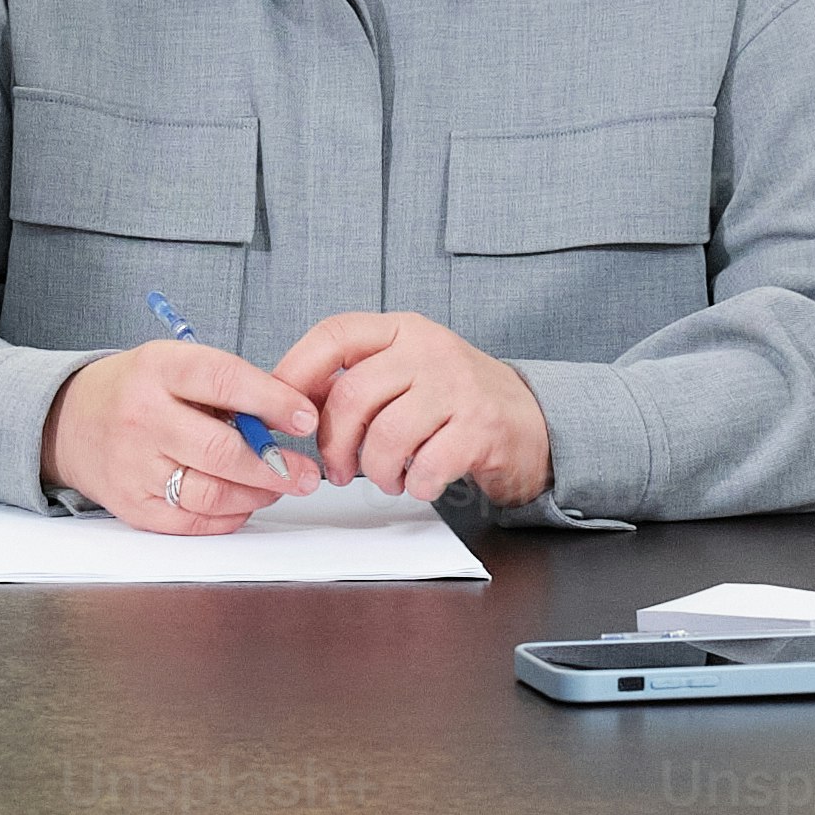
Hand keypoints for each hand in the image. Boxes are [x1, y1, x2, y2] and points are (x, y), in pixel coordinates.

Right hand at [42, 335, 325, 532]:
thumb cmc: (135, 391)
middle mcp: (142, 417)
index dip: (274, 401)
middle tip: (305, 473)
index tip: (306, 418)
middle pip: (223, 451)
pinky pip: (194, 521)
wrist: (68, 422)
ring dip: (257, 494)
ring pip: (212, 493)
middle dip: (276, 466)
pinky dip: (229, 516)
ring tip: (277, 486)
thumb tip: (290, 417)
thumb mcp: (174, 365)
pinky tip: (243, 502)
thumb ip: (228, 388)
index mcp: (158, 369)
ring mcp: (133, 466)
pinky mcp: (132, 506)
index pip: (225, 381)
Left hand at [279, 312, 549, 509]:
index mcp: (402, 330)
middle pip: (352, 396)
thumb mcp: (405, 374)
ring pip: (386, 435)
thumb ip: (355, 382)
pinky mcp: (482, 426)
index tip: (282, 412)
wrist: (531, 422)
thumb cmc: (456, 402)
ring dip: (376, 471)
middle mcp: (428, 350)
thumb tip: (290, 407)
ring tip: (387, 478)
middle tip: (339, 469)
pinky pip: (427, 464)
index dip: (296, 372)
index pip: (334, 335)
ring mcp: (458, 386)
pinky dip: (415, 484)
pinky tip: (420, 482)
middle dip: (334, 445)